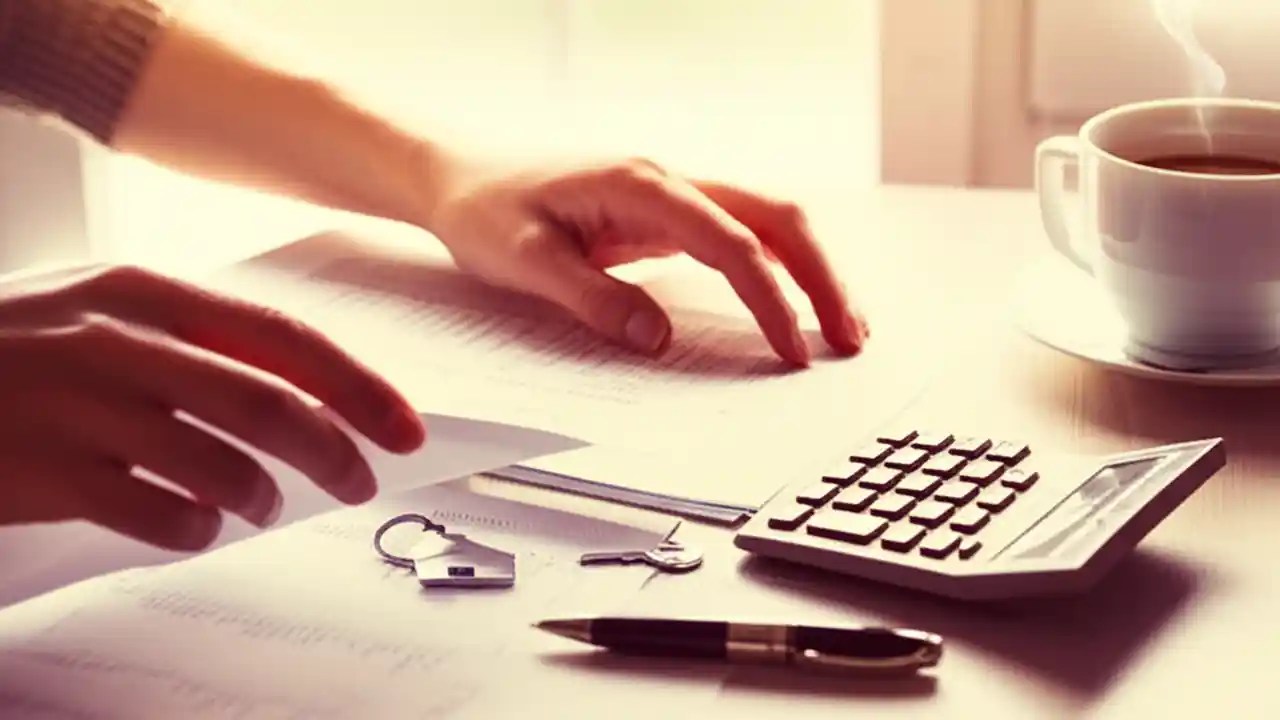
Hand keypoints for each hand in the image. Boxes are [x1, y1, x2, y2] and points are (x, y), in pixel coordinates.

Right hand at [0, 266, 423, 550]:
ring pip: (223, 465)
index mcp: (146, 293)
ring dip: (263, 497)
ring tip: (265, 506)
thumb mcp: (103, 315)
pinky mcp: (45, 471)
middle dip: (337, 451)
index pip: (285, 340)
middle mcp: (120, 341)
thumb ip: (194, 347)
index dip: (359, 387)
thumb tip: (302, 399)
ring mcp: (79, 406)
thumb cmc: (16, 350)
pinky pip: (159, 516)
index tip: (404, 426)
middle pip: (270, 404)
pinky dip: (196, 530)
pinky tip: (194, 527)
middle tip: (361, 482)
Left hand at [425, 157, 868, 365]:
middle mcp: (668, 182)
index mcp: (640, 186)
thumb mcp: (525, 261)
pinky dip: (778, 268)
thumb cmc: (486, 213)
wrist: (461, 180)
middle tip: (849, 337)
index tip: (792, 350)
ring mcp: (672, 195)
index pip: (731, 242)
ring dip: (810, 269)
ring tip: (841, 326)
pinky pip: (740, 236)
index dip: (771, 298)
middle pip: (775, 217)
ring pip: (767, 221)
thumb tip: (657, 340)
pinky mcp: (667, 216)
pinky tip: (792, 301)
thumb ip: (593, 299)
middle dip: (822, 276)